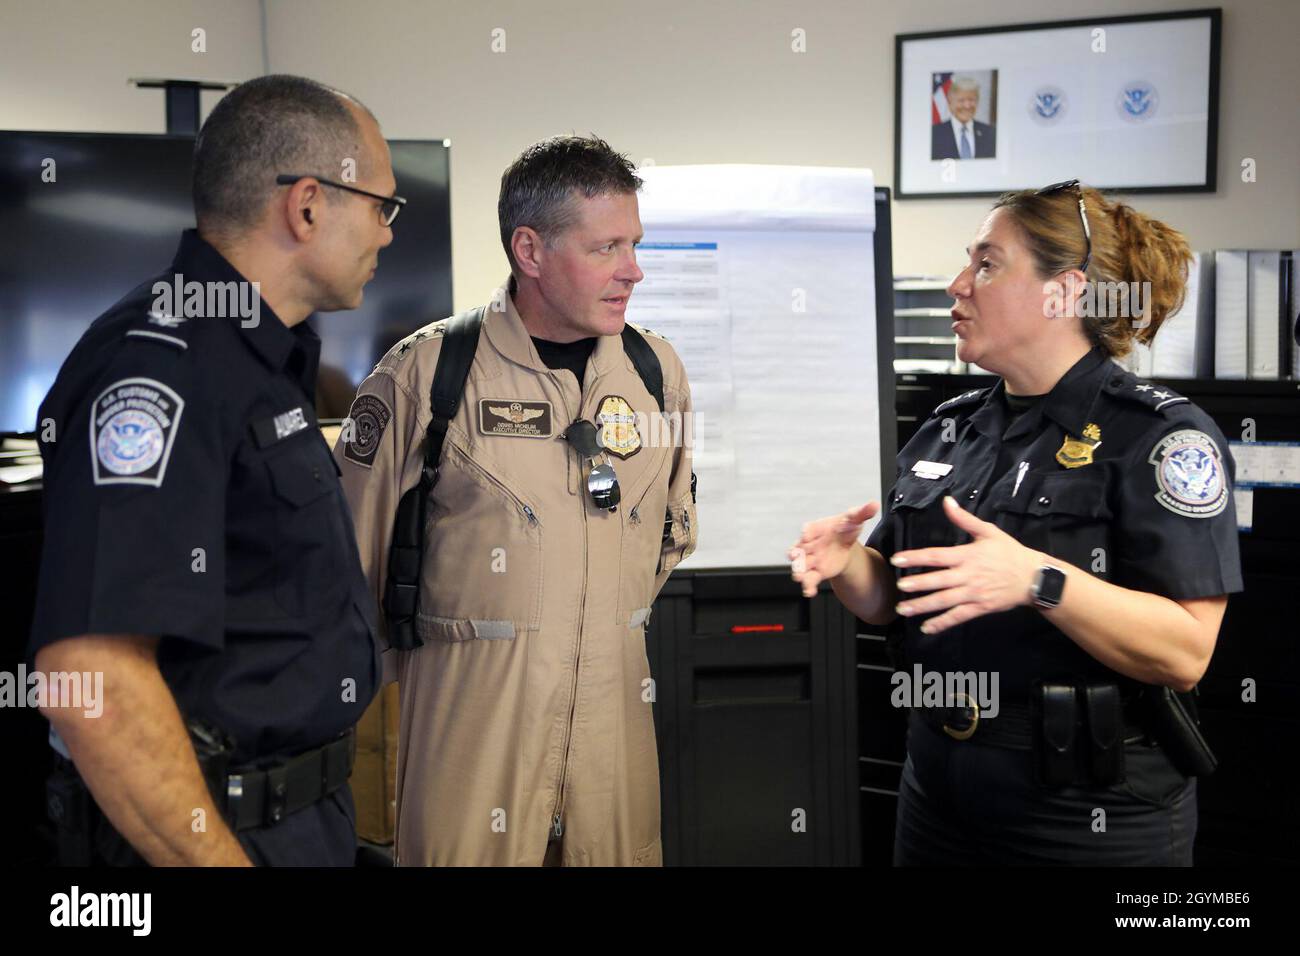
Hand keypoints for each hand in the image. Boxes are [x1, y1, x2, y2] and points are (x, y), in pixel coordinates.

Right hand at [789, 502, 878, 597]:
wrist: (844, 545)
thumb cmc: (845, 529)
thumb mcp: (854, 520)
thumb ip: (862, 513)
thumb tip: (874, 504)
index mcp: (816, 529)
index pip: (808, 529)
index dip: (807, 532)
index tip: (806, 535)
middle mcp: (809, 544)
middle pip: (798, 549)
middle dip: (795, 554)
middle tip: (794, 557)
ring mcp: (811, 559)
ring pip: (801, 566)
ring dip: (799, 572)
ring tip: (800, 578)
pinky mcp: (816, 572)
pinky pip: (810, 580)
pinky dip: (808, 586)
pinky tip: (810, 592)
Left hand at [890, 496, 1043, 633]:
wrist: (1033, 576)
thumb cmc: (1009, 552)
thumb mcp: (988, 531)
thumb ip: (964, 519)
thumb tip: (946, 501)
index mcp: (967, 555)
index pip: (936, 556)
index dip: (916, 557)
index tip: (898, 559)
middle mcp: (968, 575)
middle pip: (938, 580)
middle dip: (917, 584)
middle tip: (898, 586)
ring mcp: (974, 593)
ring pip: (944, 601)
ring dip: (922, 606)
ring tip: (903, 609)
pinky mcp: (980, 607)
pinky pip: (958, 616)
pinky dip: (942, 623)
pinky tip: (926, 628)